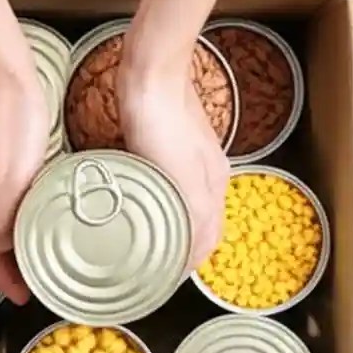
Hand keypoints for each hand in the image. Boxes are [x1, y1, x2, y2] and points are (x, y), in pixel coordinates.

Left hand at [119, 63, 229, 270]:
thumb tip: (197, 255)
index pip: (209, 239)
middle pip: (200, 221)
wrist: (151, 71)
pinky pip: (167, 182)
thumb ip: (196, 216)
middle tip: (150, 266)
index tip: (164, 282)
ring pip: (184, 201)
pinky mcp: (170, 139)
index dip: (189, 264)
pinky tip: (138, 199)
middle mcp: (209, 172)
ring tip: (142, 239)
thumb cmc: (162, 122)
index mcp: (215, 184)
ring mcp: (191, 154)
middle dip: (181, 247)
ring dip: (170, 224)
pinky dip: (157, 200)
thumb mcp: (182, 179)